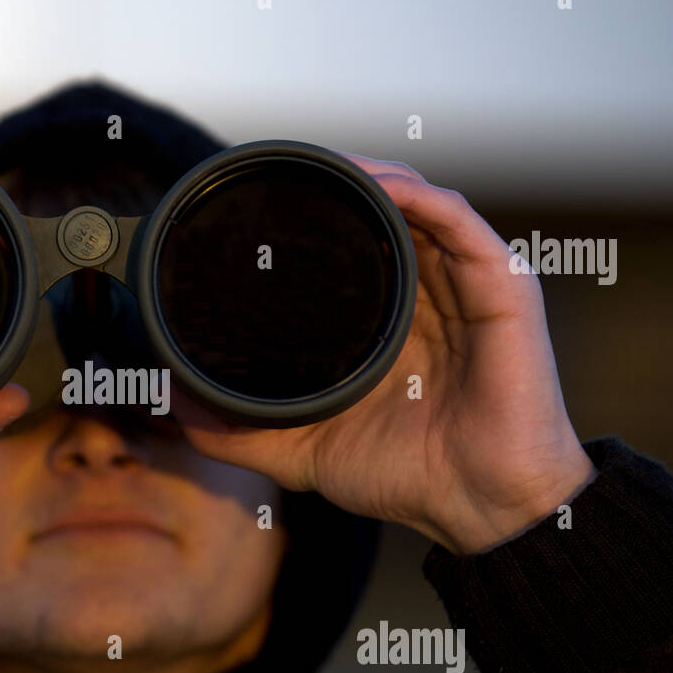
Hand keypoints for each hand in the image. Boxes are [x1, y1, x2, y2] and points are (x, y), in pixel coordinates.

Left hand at [172, 155, 595, 554]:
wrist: (479, 508)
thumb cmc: (406, 476)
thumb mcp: (301, 447)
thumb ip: (235, 430)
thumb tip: (170, 398)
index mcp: (384, 317)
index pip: (343, 241)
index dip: (302, 212)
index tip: (246, 198)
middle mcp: (424, 288)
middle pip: (376, 207)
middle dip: (328, 180)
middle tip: (271, 170)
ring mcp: (463, 282)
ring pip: (413, 198)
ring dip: (365, 172)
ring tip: (314, 164)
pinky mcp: (502, 285)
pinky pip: (459, 220)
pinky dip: (416, 195)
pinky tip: (377, 185)